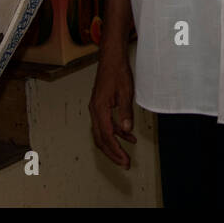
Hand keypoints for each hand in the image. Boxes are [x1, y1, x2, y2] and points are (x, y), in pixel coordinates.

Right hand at [89, 49, 136, 168]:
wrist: (111, 59)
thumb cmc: (118, 72)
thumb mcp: (126, 92)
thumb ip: (125, 112)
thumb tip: (127, 130)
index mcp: (99, 109)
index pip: (107, 136)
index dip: (116, 150)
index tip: (125, 160)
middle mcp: (95, 111)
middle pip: (101, 139)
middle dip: (112, 153)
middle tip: (124, 163)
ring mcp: (96, 109)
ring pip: (102, 133)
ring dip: (114, 144)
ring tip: (126, 153)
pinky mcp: (101, 106)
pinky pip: (106, 124)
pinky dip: (116, 132)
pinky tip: (128, 135)